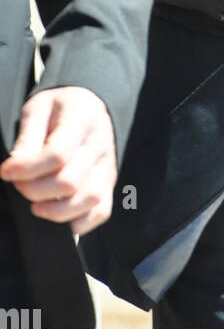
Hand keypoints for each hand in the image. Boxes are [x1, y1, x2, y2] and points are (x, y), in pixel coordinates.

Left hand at [0, 86, 116, 235]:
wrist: (89, 107)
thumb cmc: (60, 108)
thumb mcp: (39, 108)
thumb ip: (28, 136)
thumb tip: (15, 167)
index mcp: (83, 118)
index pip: (58, 153)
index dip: (27, 169)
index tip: (6, 171)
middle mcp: (100, 144)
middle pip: (69, 181)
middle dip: (34, 190)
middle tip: (19, 184)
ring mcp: (107, 166)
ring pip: (88, 200)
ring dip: (54, 210)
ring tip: (35, 204)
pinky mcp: (108, 183)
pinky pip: (100, 212)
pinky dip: (77, 222)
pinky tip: (56, 212)